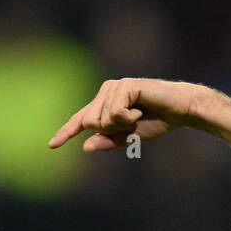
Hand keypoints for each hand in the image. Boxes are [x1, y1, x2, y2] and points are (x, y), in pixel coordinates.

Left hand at [47, 78, 205, 152]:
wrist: (178, 111)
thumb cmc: (155, 121)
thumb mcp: (128, 138)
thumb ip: (107, 142)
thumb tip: (85, 146)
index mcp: (104, 105)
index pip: (81, 121)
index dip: (66, 133)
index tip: (52, 145)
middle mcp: (105, 93)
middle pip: (89, 122)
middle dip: (109, 130)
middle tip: (131, 122)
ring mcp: (113, 87)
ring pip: (100, 119)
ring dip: (121, 124)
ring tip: (138, 114)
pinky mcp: (123, 85)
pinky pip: (114, 112)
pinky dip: (128, 117)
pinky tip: (140, 108)